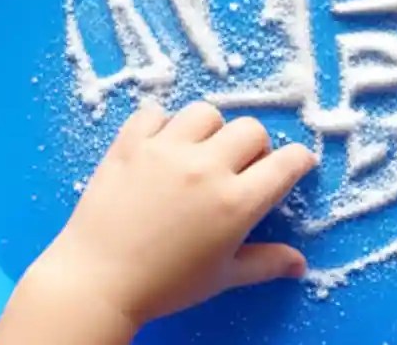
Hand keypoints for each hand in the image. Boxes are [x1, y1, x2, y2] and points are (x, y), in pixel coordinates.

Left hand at [0, 102, 316, 343]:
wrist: (98, 280)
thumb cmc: (164, 285)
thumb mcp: (222, 278)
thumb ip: (264, 264)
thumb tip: (299, 264)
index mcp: (236, 204)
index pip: (286, 163)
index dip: (298, 161)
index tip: (293, 165)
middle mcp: (205, 168)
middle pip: (251, 130)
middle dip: (254, 148)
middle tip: (239, 169)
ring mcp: (166, 150)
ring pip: (205, 113)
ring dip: (210, 130)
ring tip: (198, 153)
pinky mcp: (130, 143)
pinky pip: (154, 112)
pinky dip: (161, 124)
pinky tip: (159, 147)